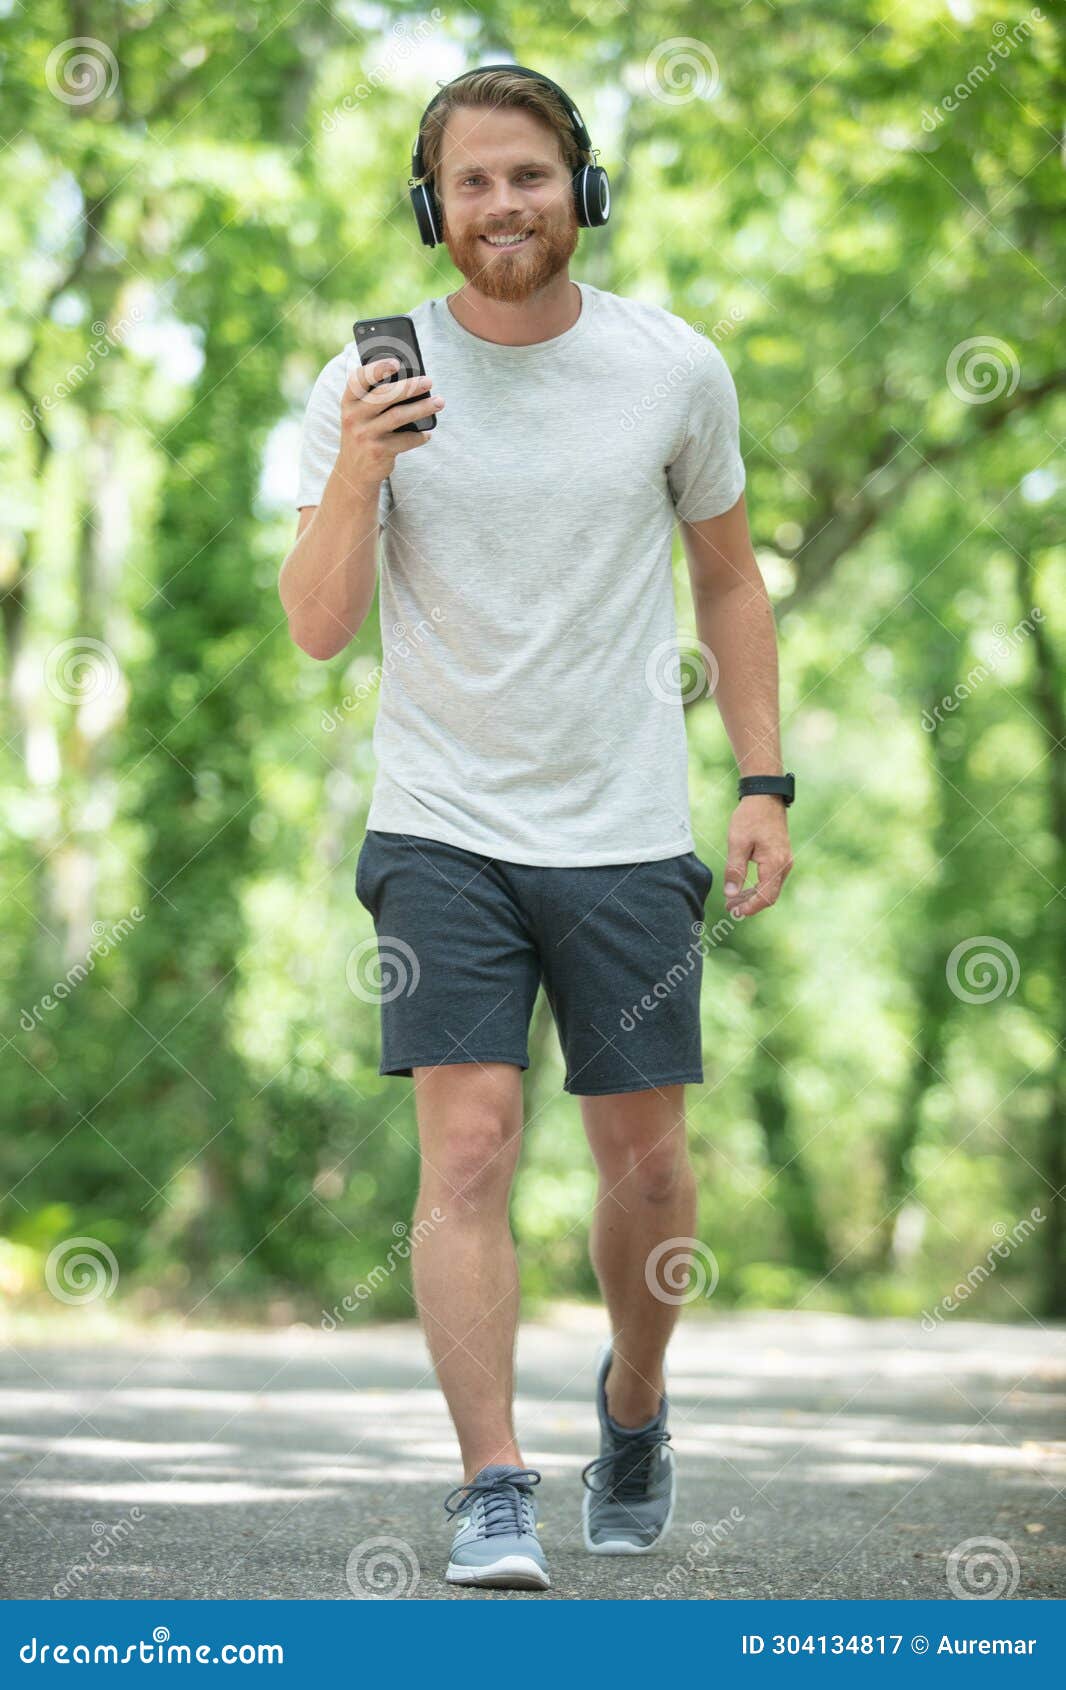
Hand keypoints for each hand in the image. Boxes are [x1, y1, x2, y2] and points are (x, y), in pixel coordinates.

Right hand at [340, 357, 443, 495]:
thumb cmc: (364, 434)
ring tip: (439, 402)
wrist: (353, 473)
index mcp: (349, 402)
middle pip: (383, 395)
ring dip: (421, 408)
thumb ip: (375, 399)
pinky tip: (427, 434)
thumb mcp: (361, 415)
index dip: (377, 369)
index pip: (358, 379)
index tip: (396, 363)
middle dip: (409, 386)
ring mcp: (365, 435)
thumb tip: (412, 383)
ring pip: (398, 416)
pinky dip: (419, 437)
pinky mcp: (378, 452)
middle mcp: (353, 417)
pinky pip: (404, 440)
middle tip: (428, 381)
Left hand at [723, 795, 792, 918]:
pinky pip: (771, 879)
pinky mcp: (781, 857)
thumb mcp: (737, 843)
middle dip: (749, 904)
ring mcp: (784, 861)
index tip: (734, 912)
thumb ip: (735, 869)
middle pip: (769, 896)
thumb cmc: (750, 817)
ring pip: (771, 888)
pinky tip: (743, 888)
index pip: (765, 897)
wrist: (765, 796)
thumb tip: (731, 894)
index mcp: (775, 864)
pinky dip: (758, 886)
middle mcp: (784, 865)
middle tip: (729, 907)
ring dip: (753, 896)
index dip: (750, 908)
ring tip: (733, 900)